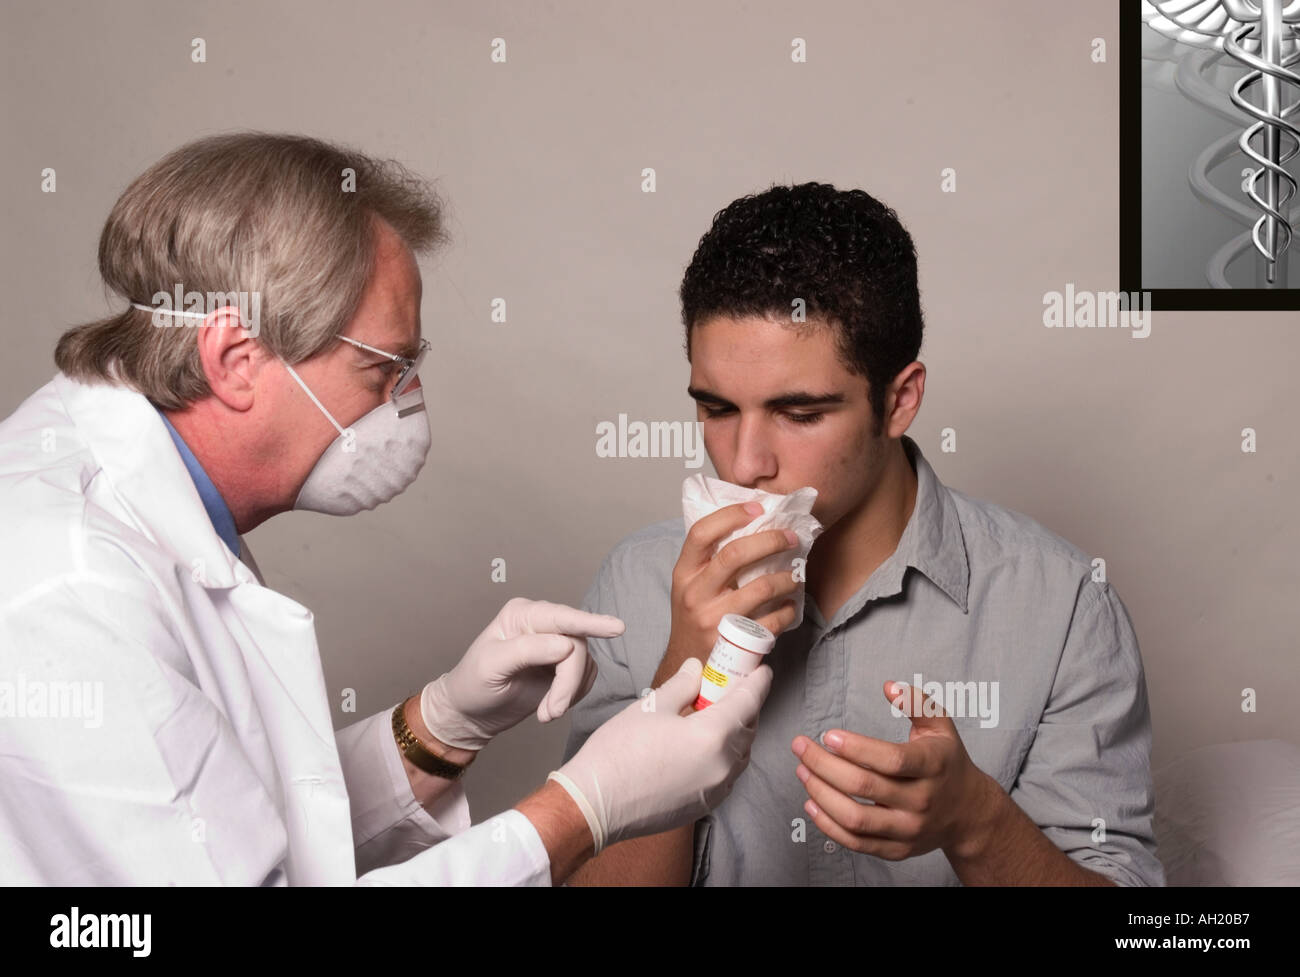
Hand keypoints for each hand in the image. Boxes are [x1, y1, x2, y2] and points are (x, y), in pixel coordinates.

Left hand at [420, 597, 624, 750]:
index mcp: (523, 615)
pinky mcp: (563, 667)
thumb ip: (527, 650)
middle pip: (577, 646)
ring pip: (585, 664)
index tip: (617, 629)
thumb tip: (565, 645)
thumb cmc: (472, 685)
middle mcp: (543, 624)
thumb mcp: (492, 666)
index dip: (591, 623)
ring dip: (570, 693)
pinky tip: (551, 706)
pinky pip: (585, 677)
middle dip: (568, 683)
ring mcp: (555, 645)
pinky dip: (573, 695)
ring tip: (546, 712)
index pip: (563, 618)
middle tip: (552, 711)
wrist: (471, 714)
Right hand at [548, 657, 771, 853]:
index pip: (748, 702)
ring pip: (740, 754)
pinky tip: (704, 746)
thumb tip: (697, 670)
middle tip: (732, 689)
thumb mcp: (652, 706)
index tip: (762, 671)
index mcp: (712, 736)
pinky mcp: (705, 806)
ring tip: (716, 716)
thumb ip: (682, 685)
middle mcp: (722, 766)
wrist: (595, 802)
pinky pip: (727, 775)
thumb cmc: (619, 752)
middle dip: (746, 706)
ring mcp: (716, 790)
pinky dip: (725, 756)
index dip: (758, 683)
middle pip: (748, 729)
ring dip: (736, 732)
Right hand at [664, 501, 800, 676]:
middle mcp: (695, 594)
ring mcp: (713, 619)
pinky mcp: (733, 642)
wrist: (686, 663)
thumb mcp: (690, 585)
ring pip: (760, 588)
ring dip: (786, 578)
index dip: (731, 515)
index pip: (702, 532)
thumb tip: (750, 524)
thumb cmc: (693, 617)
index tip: (758, 506)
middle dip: (770, 541)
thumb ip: (710, 559)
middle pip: (734, 555)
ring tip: (795, 575)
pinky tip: (791, 605)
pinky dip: (788, 611)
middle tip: (791, 538)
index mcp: (684, 573)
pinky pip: (772, 621)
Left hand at [790, 681, 996, 860]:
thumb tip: (889, 687)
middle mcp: (922, 800)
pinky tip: (811, 803)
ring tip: (801, 772)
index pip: (892, 760)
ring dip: (821, 794)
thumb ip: (918, 703)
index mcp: (933, 766)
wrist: (969, 813)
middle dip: (824, 765)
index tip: (828, 735)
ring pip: (856, 818)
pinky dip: (828, 825)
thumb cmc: (946, 762)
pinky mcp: (898, 849)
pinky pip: (857, 843)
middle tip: (800, 747)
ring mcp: (910, 829)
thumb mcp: (941, 727)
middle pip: (865, 786)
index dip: (857, 748)